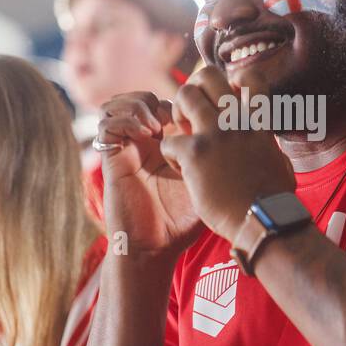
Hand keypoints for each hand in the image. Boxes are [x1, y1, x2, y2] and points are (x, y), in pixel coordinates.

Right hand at [95, 90, 203, 257]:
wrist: (156, 249)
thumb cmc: (183, 222)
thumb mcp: (205, 182)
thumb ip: (215, 157)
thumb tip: (239, 134)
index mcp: (167, 144)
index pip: (167, 103)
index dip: (181, 99)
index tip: (200, 112)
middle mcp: (144, 143)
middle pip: (143, 96)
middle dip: (161, 96)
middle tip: (178, 112)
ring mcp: (126, 149)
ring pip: (121, 103)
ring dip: (140, 104)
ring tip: (158, 121)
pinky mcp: (111, 160)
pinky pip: (106, 125)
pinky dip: (125, 120)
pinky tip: (146, 133)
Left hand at [158, 65, 295, 242]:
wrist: (261, 221)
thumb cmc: (273, 200)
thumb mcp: (281, 162)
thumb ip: (268, 145)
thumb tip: (268, 143)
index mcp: (259, 121)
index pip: (250, 76)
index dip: (233, 78)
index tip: (227, 96)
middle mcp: (237, 119)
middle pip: (208, 75)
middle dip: (196, 89)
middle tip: (194, 113)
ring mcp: (215, 133)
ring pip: (184, 95)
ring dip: (178, 112)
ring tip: (184, 135)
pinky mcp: (194, 154)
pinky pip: (169, 140)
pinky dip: (171, 154)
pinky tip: (183, 170)